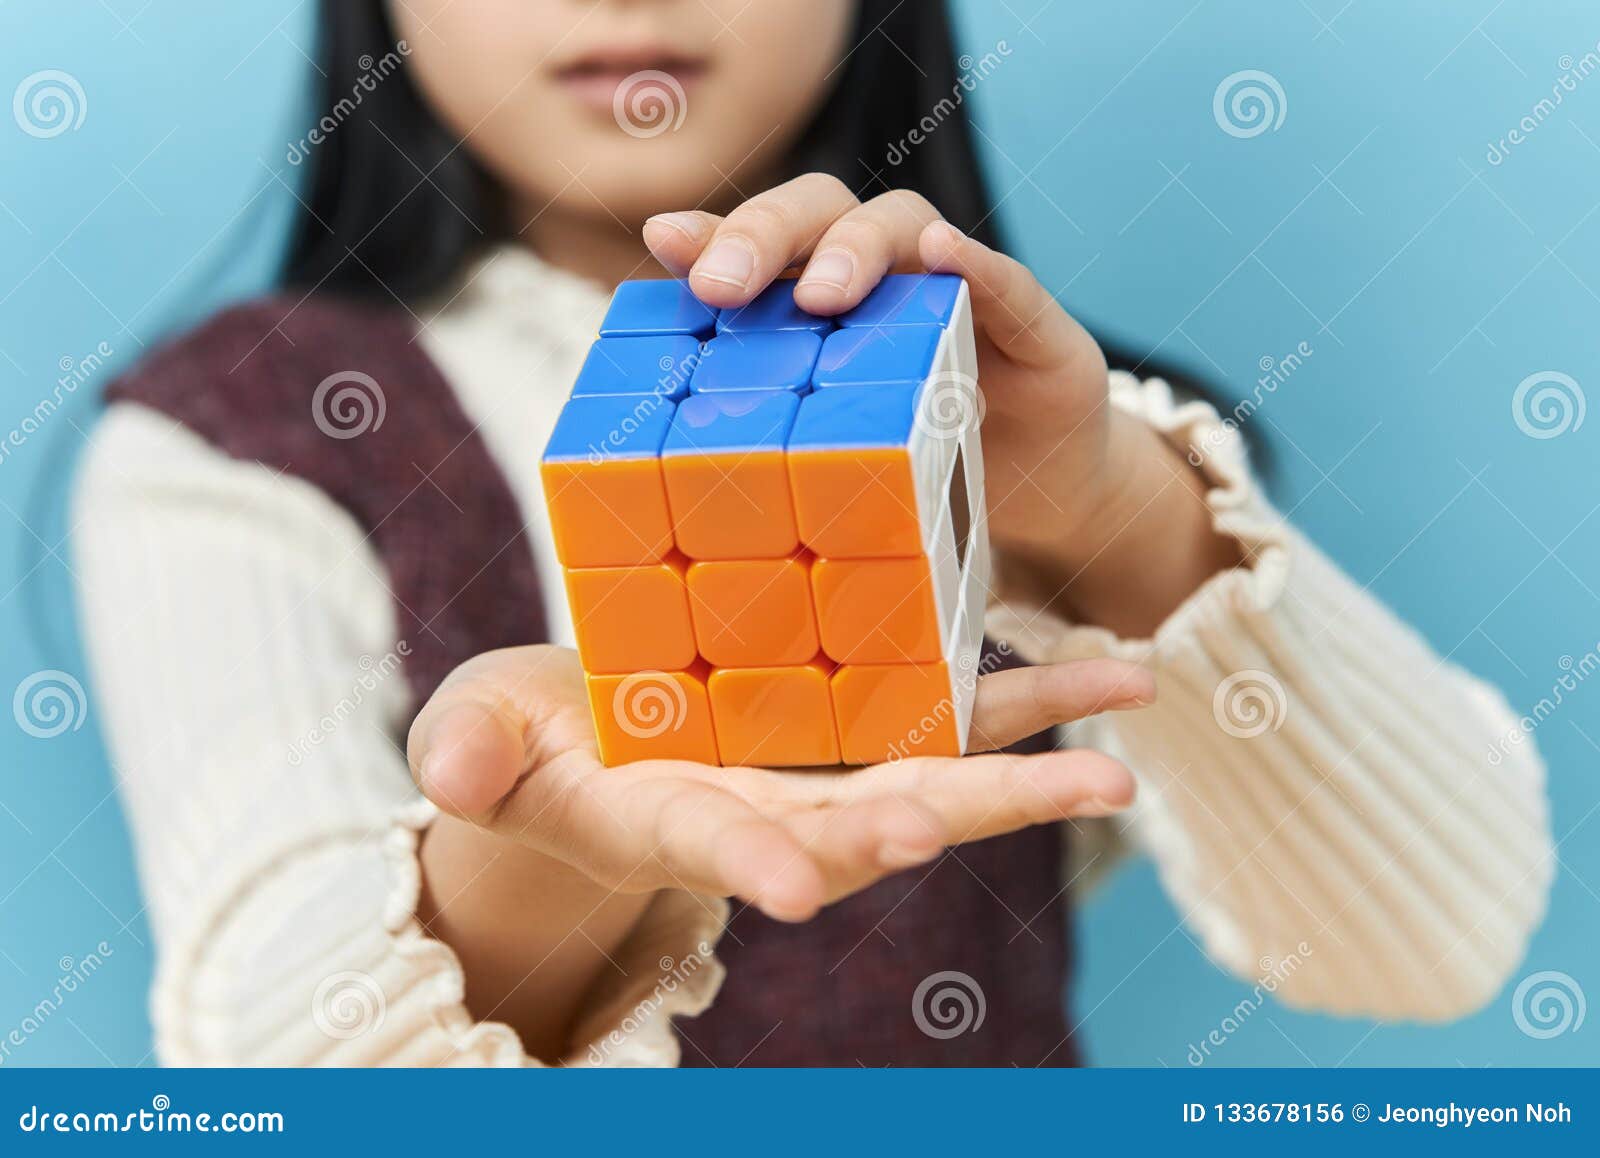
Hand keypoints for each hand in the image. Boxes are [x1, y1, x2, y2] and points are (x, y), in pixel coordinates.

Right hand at [408, 645, 1150, 922]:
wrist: (592, 746)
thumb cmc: (524, 742)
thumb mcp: (480, 734)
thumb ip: (471, 749)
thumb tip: (445, 773)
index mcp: (661, 814)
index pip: (706, 845)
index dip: (748, 865)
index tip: (795, 889)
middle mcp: (761, 809)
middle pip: (852, 827)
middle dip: (922, 823)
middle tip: (986, 816)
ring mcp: (818, 771)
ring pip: (929, 775)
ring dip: (1022, 776)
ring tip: (1115, 768)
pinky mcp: (853, 725)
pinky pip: (950, 715)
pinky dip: (1027, 705)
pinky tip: (1109, 681)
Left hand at [643, 174, 1239, 634]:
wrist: (1040, 493)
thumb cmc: (919, 465)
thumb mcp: (838, 453)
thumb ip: (771, 427)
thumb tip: (657, 447)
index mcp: (821, 301)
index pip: (760, 247)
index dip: (713, 236)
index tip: (665, 243)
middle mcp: (882, 273)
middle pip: (817, 212)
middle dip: (764, 237)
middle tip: (724, 287)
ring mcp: (956, 288)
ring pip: (900, 224)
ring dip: (854, 249)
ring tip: (823, 292)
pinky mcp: (1029, 320)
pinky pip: (1004, 280)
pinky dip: (975, 261)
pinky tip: (943, 254)